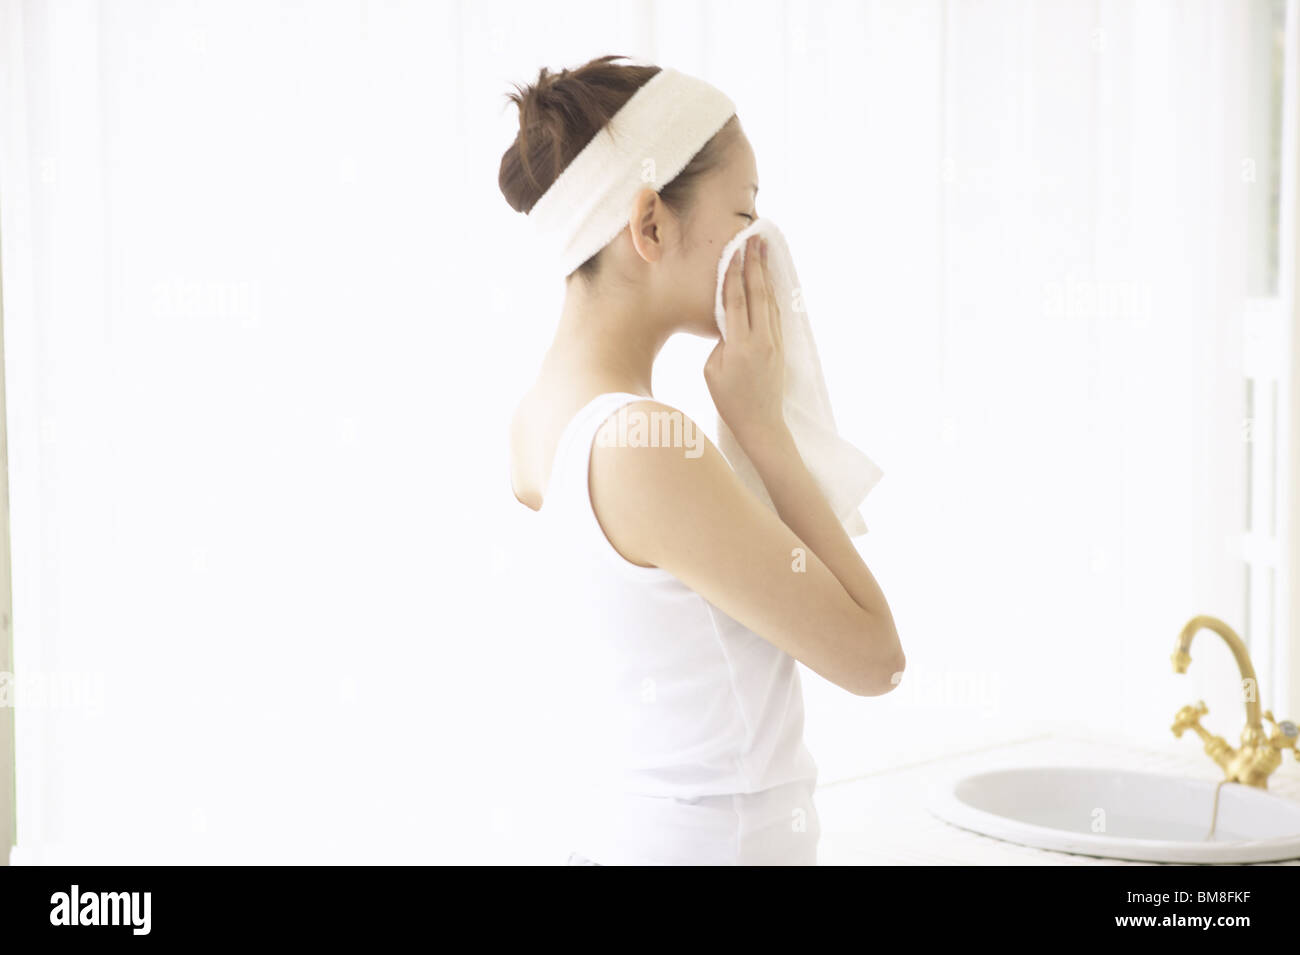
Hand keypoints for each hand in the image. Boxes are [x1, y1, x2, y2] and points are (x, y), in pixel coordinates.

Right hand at [705, 234, 786, 448]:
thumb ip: (721, 340)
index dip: (734, 273)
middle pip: (758, 293)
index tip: (734, 250)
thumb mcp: (712, 369)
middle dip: (755, 264)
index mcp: (739, 345)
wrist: (760, 422)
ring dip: (765, 273)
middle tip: (754, 238)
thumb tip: (729, 321)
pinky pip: (774, 312)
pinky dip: (770, 292)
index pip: (736, 300)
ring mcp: (773, 342)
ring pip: (769, 300)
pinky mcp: (780, 346)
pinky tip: (768, 280)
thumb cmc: (729, 399)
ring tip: (764, 251)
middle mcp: (761, 339)